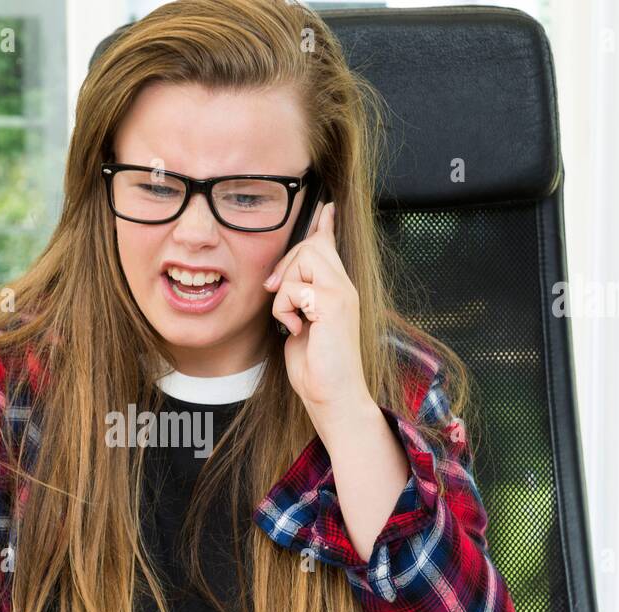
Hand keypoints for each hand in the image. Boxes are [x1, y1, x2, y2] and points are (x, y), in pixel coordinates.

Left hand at [262, 202, 371, 429]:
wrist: (333, 396)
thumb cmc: (317, 368)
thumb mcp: (302, 326)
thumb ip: (298, 302)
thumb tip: (282, 284)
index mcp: (339, 291)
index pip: (330, 247)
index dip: (324, 226)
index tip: (326, 208)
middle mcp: (344, 287)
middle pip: (310, 245)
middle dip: (285, 264)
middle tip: (274, 292)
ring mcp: (341, 294)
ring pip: (303, 259)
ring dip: (284, 290)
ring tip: (291, 318)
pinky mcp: (333, 305)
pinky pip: (294, 288)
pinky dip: (284, 309)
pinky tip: (297, 330)